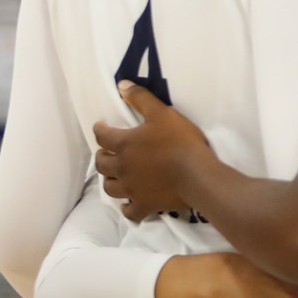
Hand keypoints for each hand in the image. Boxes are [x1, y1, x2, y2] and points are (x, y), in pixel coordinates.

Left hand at [94, 82, 211, 221]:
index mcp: (124, 144)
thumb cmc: (180, 141)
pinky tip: (129, 203)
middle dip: (102, 156)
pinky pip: (129, 211)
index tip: (101, 127)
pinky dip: (127, 208)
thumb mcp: (162, 113)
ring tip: (116, 176)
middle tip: (108, 152)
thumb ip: (140, 98)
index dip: (100, 130)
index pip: (102, 136)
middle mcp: (122, 168)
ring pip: (110, 188)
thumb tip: (121, 85)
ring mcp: (131, 189)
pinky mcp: (144, 204)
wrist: (197, 175)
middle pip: (101, 164)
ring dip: (110, 180)